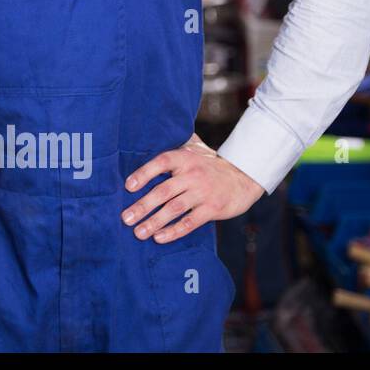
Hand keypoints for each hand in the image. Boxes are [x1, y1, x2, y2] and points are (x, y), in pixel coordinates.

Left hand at [121, 133, 264, 243]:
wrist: (244, 177)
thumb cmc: (210, 165)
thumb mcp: (195, 149)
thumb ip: (176, 142)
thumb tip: (152, 132)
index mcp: (184, 158)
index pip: (160, 162)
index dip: (143, 174)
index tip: (127, 187)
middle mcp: (192, 175)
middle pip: (163, 191)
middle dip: (142, 206)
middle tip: (125, 218)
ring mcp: (203, 193)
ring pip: (174, 209)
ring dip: (154, 222)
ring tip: (138, 232)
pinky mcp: (213, 209)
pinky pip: (190, 222)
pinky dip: (174, 231)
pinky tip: (159, 237)